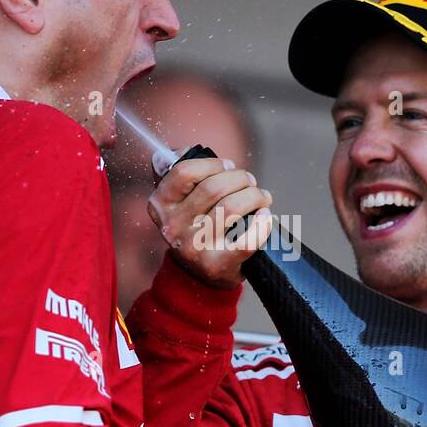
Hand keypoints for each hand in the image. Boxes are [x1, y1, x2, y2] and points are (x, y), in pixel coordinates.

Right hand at [147, 153, 273, 287]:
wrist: (198, 276)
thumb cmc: (194, 227)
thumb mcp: (177, 201)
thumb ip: (175, 171)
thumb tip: (182, 150)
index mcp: (160, 205)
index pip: (185, 171)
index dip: (213, 163)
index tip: (229, 165)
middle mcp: (172, 227)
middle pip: (214, 187)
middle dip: (240, 179)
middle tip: (251, 183)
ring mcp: (194, 248)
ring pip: (232, 206)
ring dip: (255, 196)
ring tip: (262, 198)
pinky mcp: (217, 264)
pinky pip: (248, 239)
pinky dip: (263, 224)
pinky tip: (266, 217)